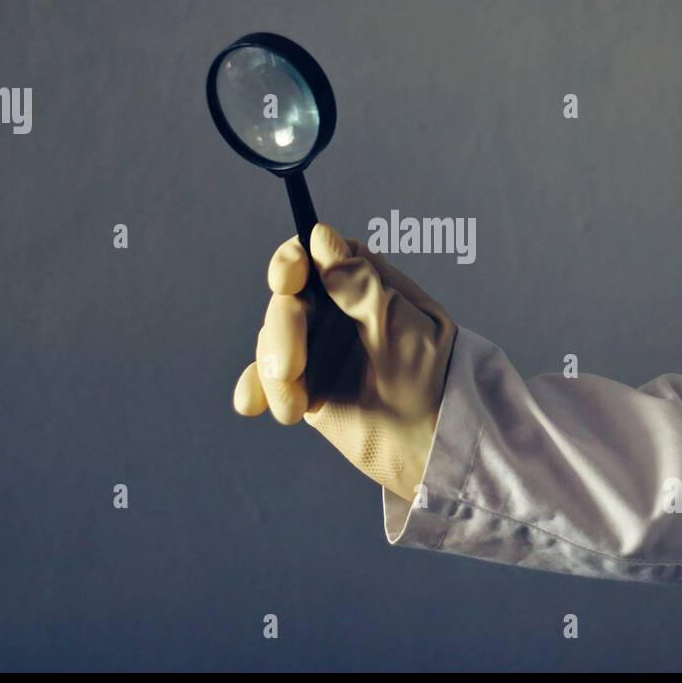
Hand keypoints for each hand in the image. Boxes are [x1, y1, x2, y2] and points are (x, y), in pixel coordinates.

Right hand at [233, 223, 457, 500]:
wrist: (430, 444)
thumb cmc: (429, 378)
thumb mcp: (401, 327)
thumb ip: (360, 285)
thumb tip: (322, 238)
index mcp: (362, 285)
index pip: (315, 257)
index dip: (293, 262)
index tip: (288, 277)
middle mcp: (333, 310)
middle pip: (286, 302)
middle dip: (282, 333)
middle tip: (288, 369)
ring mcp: (316, 347)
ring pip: (272, 342)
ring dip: (273, 373)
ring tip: (293, 408)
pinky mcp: (304, 384)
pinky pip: (268, 379)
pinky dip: (257, 388)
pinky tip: (251, 403)